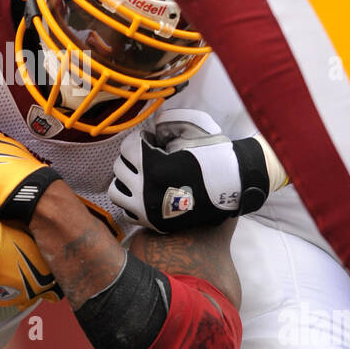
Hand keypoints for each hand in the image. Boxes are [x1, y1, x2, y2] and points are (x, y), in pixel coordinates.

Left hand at [109, 107, 271, 232]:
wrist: (233, 186)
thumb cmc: (214, 156)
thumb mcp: (191, 130)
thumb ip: (164, 126)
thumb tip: (149, 130)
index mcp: (153, 166)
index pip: (127, 147)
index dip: (140, 139)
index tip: (151, 140)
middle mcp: (145, 190)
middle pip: (120, 167)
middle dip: (131, 157)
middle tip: (146, 156)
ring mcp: (147, 209)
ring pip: (116, 191)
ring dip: (124, 180)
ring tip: (139, 175)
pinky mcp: (153, 222)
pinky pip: (127, 212)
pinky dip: (130, 201)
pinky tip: (143, 193)